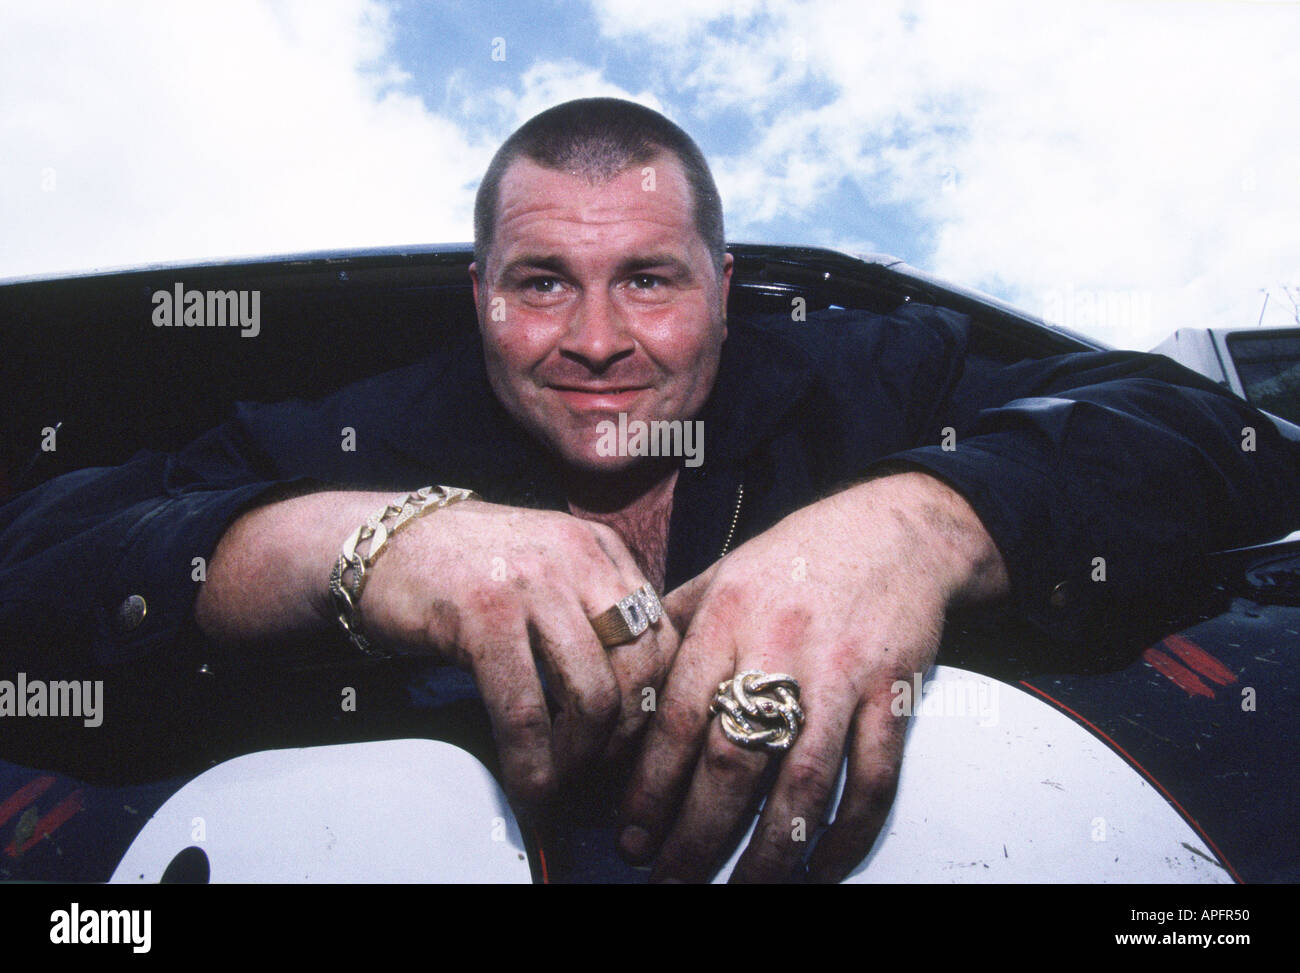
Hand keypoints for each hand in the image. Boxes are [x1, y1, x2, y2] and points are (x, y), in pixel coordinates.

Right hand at [360, 500, 677, 805]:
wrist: (382, 541)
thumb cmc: (466, 566)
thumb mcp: (548, 566)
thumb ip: (593, 610)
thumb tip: (633, 700)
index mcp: (602, 549)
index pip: (664, 636)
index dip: (656, 705)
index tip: (636, 748)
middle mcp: (579, 558)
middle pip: (641, 669)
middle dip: (626, 741)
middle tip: (600, 776)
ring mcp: (533, 584)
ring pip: (593, 695)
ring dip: (581, 759)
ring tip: (561, 784)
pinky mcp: (485, 614)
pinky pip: (525, 711)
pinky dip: (531, 765)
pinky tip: (527, 789)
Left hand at [618, 472, 1007, 881]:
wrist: (896, 528)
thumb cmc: (799, 555)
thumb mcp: (723, 572)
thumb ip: (675, 626)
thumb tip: (627, 685)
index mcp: (728, 616)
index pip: (678, 715)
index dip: (650, 785)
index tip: (632, 834)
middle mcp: (780, 645)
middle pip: (732, 758)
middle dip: (696, 833)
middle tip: (671, 880)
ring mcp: (843, 672)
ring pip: (802, 780)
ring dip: (770, 849)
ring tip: (744, 890)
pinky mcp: (894, 691)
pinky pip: (873, 777)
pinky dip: (849, 831)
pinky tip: (824, 865)